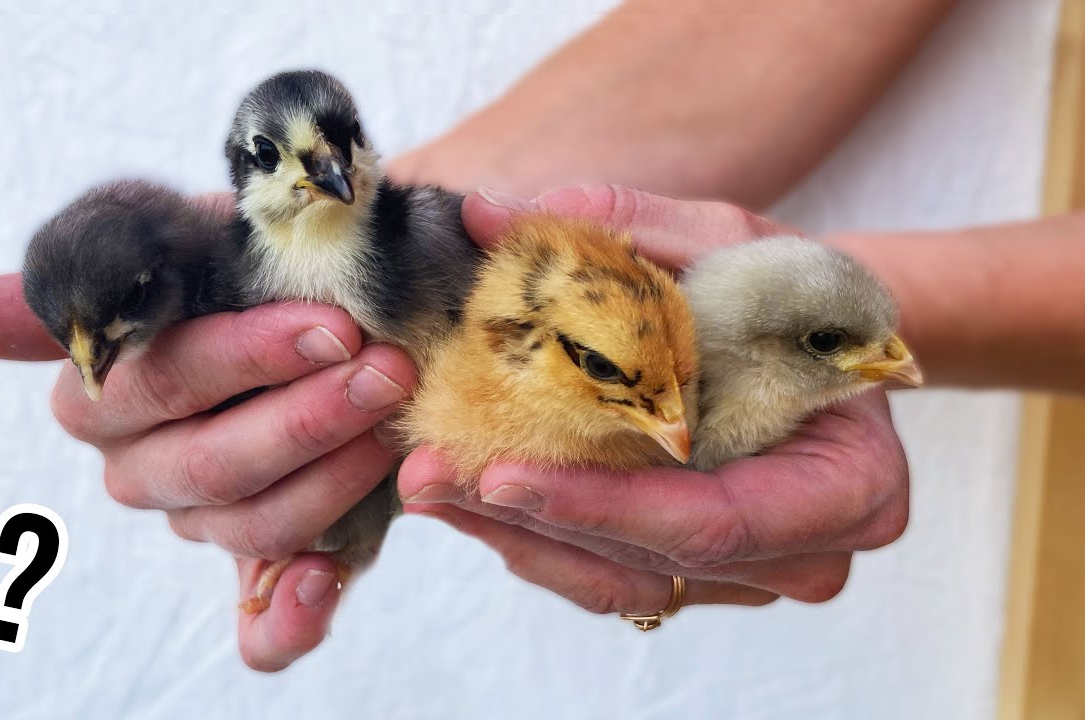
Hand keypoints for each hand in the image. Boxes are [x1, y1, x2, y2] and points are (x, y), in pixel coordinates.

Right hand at [0, 193, 415, 671]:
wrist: (321, 310)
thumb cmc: (243, 270)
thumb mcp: (179, 242)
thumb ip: (82, 268)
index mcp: (106, 396)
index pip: (156, 386)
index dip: (241, 360)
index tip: (328, 325)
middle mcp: (143, 469)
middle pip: (208, 464)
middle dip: (305, 416)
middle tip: (386, 366)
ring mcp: (202, 523)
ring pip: (252, 527)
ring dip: (333, 479)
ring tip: (395, 418)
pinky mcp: (261, 571)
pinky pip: (260, 632)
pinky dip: (289, 621)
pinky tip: (323, 584)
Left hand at [398, 185, 908, 614]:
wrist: (828, 341)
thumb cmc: (796, 291)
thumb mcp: (726, 243)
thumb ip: (620, 231)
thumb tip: (490, 216)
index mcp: (848, 485)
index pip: (709, 519)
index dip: (600, 505)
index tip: (498, 476)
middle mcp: (807, 553)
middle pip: (648, 561)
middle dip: (527, 520)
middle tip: (425, 477)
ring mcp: (754, 573)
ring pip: (617, 580)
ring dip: (514, 537)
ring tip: (427, 486)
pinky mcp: (704, 571)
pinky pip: (611, 575)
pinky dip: (537, 539)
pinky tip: (469, 497)